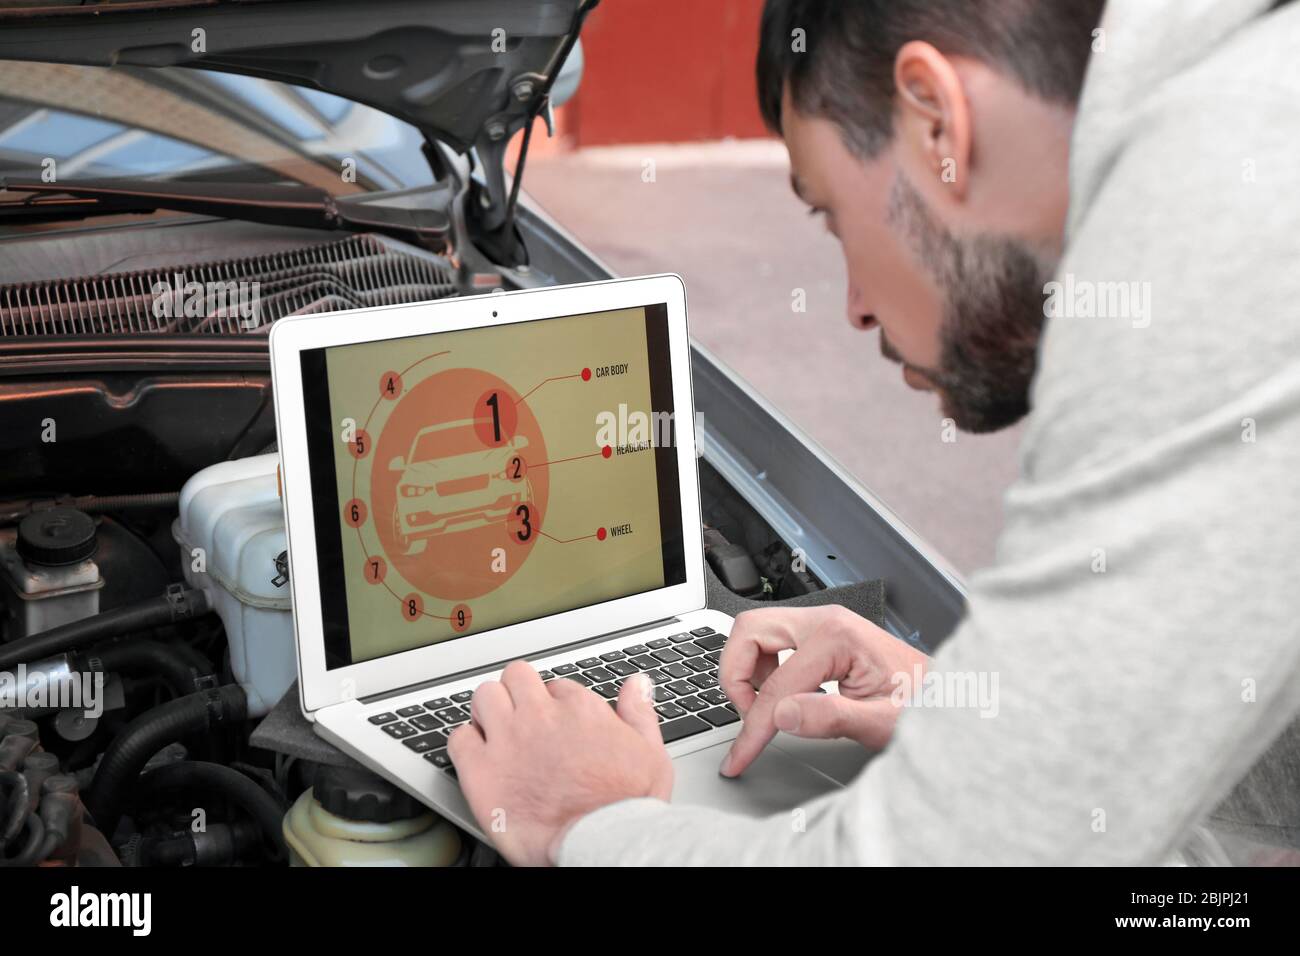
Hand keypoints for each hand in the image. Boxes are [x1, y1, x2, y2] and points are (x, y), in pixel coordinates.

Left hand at [447, 661, 671, 866]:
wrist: (601, 843)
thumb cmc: (626, 808)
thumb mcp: (651, 754)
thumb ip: (639, 713)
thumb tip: (637, 685)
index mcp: (579, 709)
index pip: (556, 687)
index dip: (554, 706)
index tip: (555, 725)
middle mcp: (541, 717)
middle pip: (516, 677)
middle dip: (517, 694)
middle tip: (521, 717)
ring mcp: (508, 740)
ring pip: (484, 696)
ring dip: (489, 710)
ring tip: (496, 731)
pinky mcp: (482, 771)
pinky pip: (458, 738)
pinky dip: (465, 744)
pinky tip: (477, 758)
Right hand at [718, 605, 928, 776]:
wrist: (950, 697)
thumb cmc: (924, 706)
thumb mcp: (881, 723)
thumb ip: (830, 718)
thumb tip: (781, 715)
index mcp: (838, 637)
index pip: (775, 685)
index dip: (752, 727)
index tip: (740, 756)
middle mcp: (826, 621)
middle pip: (748, 631)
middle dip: (736, 677)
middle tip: (748, 718)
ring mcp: (822, 625)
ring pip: (755, 634)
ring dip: (748, 672)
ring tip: (766, 711)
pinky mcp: (822, 636)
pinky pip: (772, 643)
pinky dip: (764, 670)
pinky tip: (784, 699)